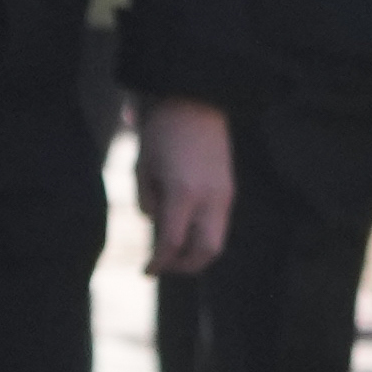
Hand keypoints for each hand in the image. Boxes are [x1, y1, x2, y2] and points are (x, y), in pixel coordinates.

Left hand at [135, 96, 233, 274]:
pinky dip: (204, 235)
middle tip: (164, 266)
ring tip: (175, 251)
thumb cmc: (161, 132)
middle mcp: (209, 197)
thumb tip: (155, 225)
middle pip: (205, 251)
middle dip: (184, 266)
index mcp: (183, 192)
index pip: (172, 243)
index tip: (146, 271)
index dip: (159, 262)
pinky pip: (220, 224)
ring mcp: (224, 193)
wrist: (195, 100)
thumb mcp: (142, 168)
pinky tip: (186, 229)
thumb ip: (146, 203)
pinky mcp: (229, 188)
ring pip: (217, 241)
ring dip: (196, 253)